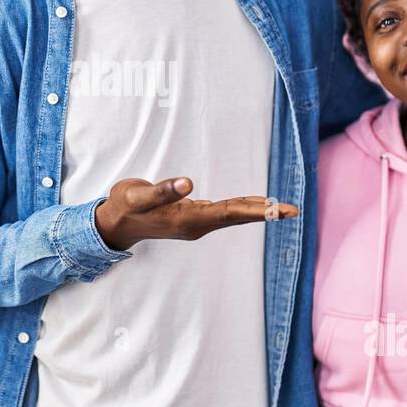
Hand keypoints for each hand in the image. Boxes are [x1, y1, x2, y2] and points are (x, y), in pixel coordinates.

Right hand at [93, 176, 298, 251]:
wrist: (114, 222)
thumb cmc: (125, 206)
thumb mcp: (139, 195)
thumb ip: (162, 190)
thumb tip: (188, 182)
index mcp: (188, 220)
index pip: (229, 213)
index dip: (255, 210)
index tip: (278, 209)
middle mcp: (196, 224)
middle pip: (236, 217)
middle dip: (264, 213)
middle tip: (293, 210)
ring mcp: (194, 222)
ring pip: (231, 216)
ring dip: (254, 210)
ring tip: (278, 207)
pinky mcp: (191, 217)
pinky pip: (223, 213)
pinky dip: (240, 208)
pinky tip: (251, 204)